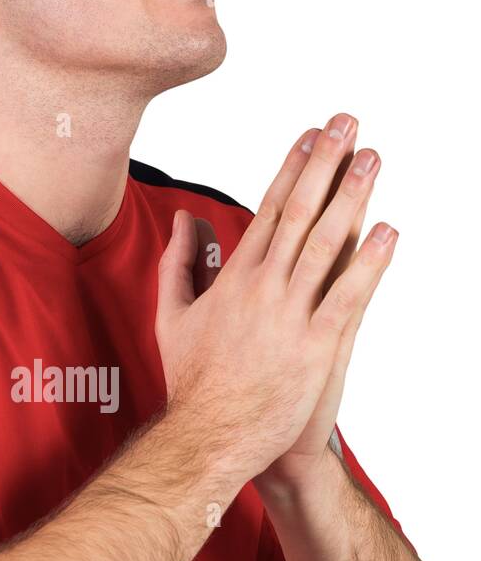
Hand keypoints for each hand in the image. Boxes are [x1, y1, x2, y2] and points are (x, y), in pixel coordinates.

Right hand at [154, 112, 397, 492]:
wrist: (207, 436)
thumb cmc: (192, 382)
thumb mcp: (171, 316)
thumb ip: (179, 264)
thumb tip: (184, 222)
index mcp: (234, 278)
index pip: (269, 209)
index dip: (293, 168)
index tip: (312, 135)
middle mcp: (264, 288)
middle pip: (301, 212)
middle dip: (326, 164)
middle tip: (349, 124)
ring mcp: (290, 316)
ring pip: (326, 244)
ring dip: (352, 198)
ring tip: (373, 160)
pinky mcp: (314, 347)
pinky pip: (347, 297)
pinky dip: (369, 263)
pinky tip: (389, 233)